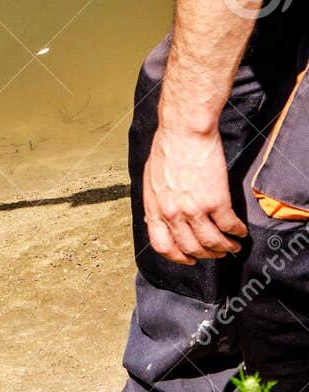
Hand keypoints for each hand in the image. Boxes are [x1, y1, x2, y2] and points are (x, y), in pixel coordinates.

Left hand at [142, 125, 245, 263]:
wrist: (184, 132)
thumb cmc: (167, 149)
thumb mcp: (151, 180)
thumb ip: (157, 201)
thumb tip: (161, 215)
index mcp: (154, 208)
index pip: (162, 245)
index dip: (178, 257)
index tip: (189, 259)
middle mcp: (172, 213)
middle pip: (190, 248)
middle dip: (206, 254)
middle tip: (217, 253)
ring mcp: (193, 209)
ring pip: (211, 242)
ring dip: (225, 248)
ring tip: (232, 246)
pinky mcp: (215, 200)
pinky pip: (229, 226)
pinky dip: (237, 232)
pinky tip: (240, 231)